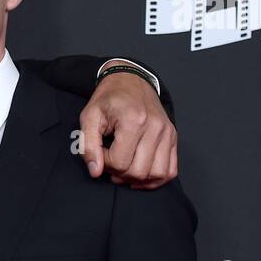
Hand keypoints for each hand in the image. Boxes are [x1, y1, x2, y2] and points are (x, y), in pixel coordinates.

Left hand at [80, 62, 176, 188]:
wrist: (130, 81)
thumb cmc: (108, 99)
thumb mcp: (89, 117)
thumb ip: (88, 145)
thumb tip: (95, 171)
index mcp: (133, 120)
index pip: (120, 162)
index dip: (105, 163)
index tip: (100, 151)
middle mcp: (155, 127)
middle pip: (138, 172)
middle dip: (119, 173)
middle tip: (110, 161)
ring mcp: (167, 133)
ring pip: (156, 174)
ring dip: (137, 179)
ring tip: (124, 168)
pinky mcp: (173, 137)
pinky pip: (170, 170)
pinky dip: (155, 179)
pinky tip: (140, 175)